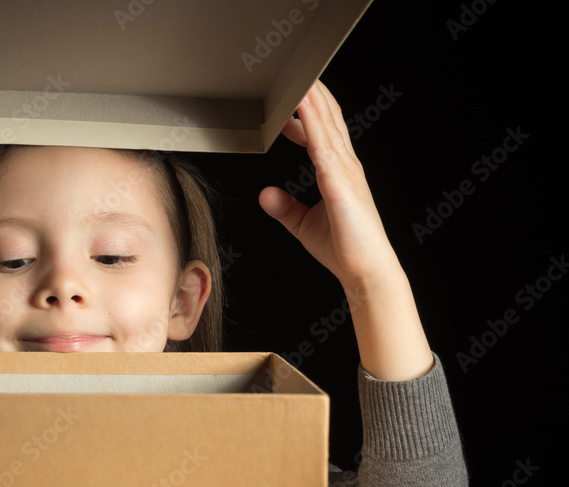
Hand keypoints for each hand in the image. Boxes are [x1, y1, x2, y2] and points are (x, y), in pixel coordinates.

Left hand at [258, 80, 400, 286]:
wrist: (365, 270)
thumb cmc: (344, 248)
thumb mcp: (303, 224)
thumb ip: (285, 207)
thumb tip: (265, 194)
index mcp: (337, 171)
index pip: (321, 131)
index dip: (306, 111)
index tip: (289, 98)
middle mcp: (344, 164)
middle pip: (327, 118)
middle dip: (312, 93)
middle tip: (294, 71)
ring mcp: (344, 170)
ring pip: (326, 124)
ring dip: (311, 98)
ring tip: (297, 75)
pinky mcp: (339, 182)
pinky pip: (323, 146)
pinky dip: (311, 124)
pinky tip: (300, 108)